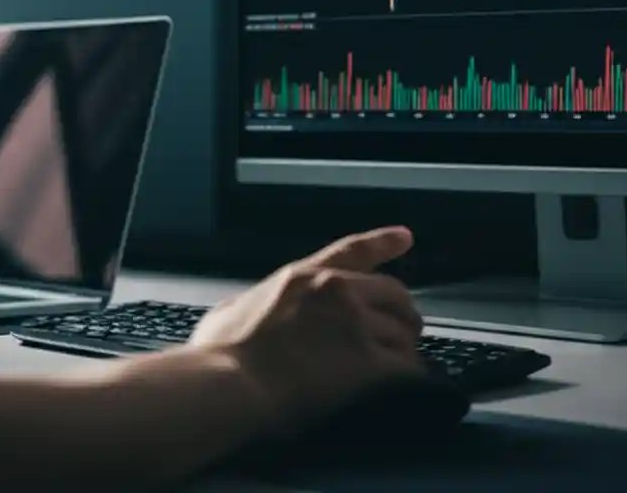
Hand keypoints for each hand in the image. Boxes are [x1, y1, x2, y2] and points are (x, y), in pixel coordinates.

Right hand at [188, 227, 424, 433]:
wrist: (229, 386)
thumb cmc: (218, 355)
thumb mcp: (228, 312)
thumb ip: (251, 304)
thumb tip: (247, 310)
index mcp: (301, 277)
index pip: (352, 251)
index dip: (382, 242)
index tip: (404, 238)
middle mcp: (336, 293)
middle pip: (393, 293)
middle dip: (400, 314)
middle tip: (401, 334)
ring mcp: (354, 325)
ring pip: (403, 332)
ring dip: (402, 350)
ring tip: (397, 368)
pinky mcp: (367, 363)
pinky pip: (406, 367)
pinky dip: (407, 377)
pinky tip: (401, 388)